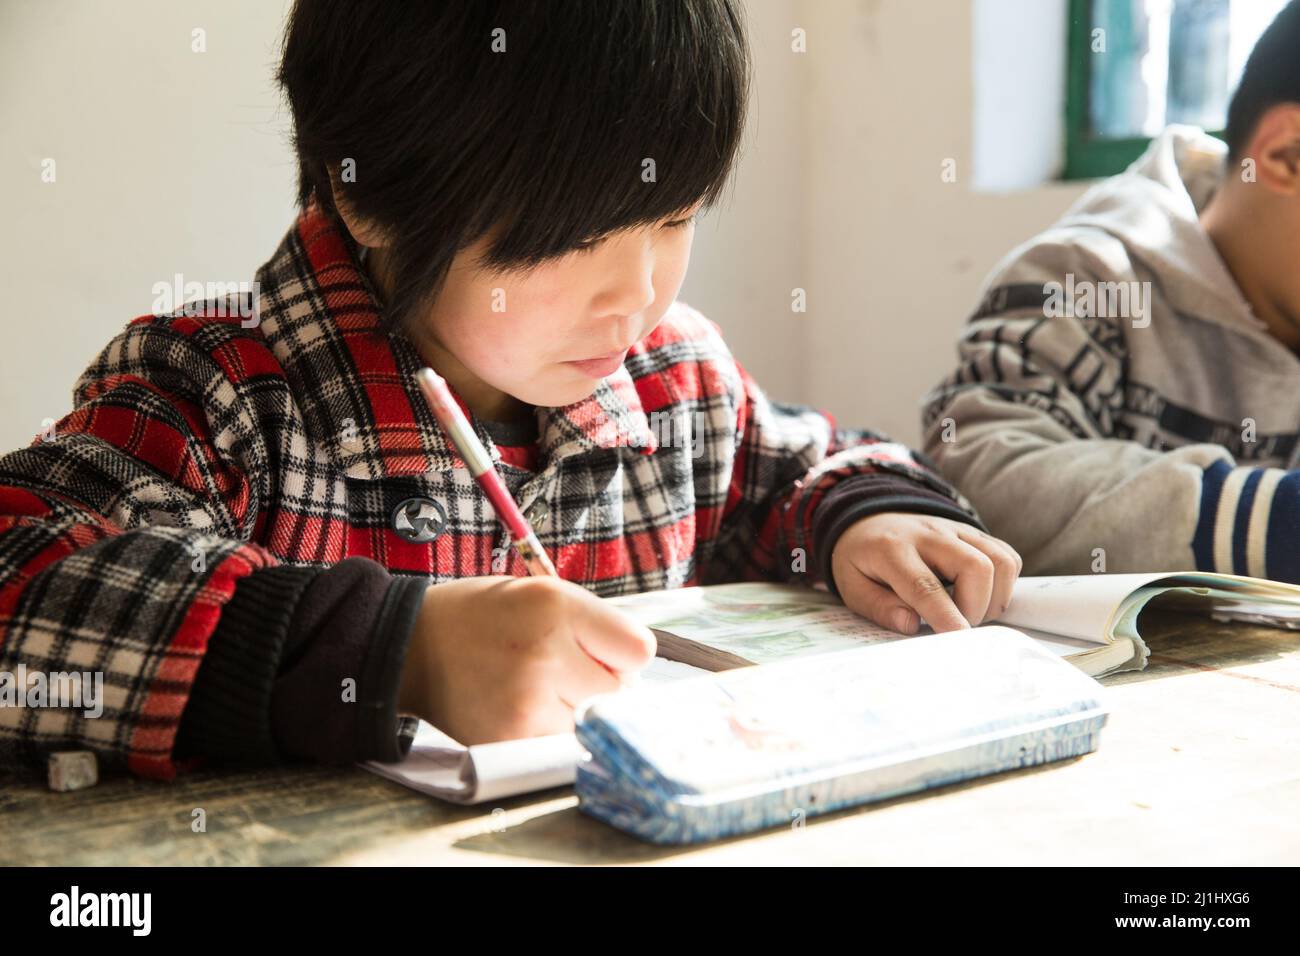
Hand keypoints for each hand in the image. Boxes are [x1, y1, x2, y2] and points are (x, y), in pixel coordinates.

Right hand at [397, 575, 655, 744]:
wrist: (414, 648)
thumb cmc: (485, 618)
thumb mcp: (541, 593)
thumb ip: (593, 625)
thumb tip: (638, 669)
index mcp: (556, 606)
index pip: (639, 650)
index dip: (623, 653)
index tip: (601, 651)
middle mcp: (546, 652)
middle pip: (621, 691)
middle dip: (602, 682)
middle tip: (565, 669)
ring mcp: (529, 701)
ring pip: (594, 721)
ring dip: (578, 710)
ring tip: (539, 687)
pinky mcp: (513, 738)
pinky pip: (564, 744)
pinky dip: (553, 731)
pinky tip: (525, 708)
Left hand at [829, 513, 1021, 633]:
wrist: (868, 521)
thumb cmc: (861, 561)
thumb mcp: (851, 587)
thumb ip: (879, 607)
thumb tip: (912, 626)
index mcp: (892, 550)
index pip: (925, 585)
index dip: (945, 615)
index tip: (958, 640)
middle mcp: (929, 534)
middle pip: (975, 567)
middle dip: (976, 608)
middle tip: (957, 626)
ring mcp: (956, 530)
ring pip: (1000, 561)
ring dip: (995, 598)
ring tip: (970, 612)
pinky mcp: (973, 533)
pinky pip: (1007, 557)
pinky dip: (1004, 584)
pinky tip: (980, 596)